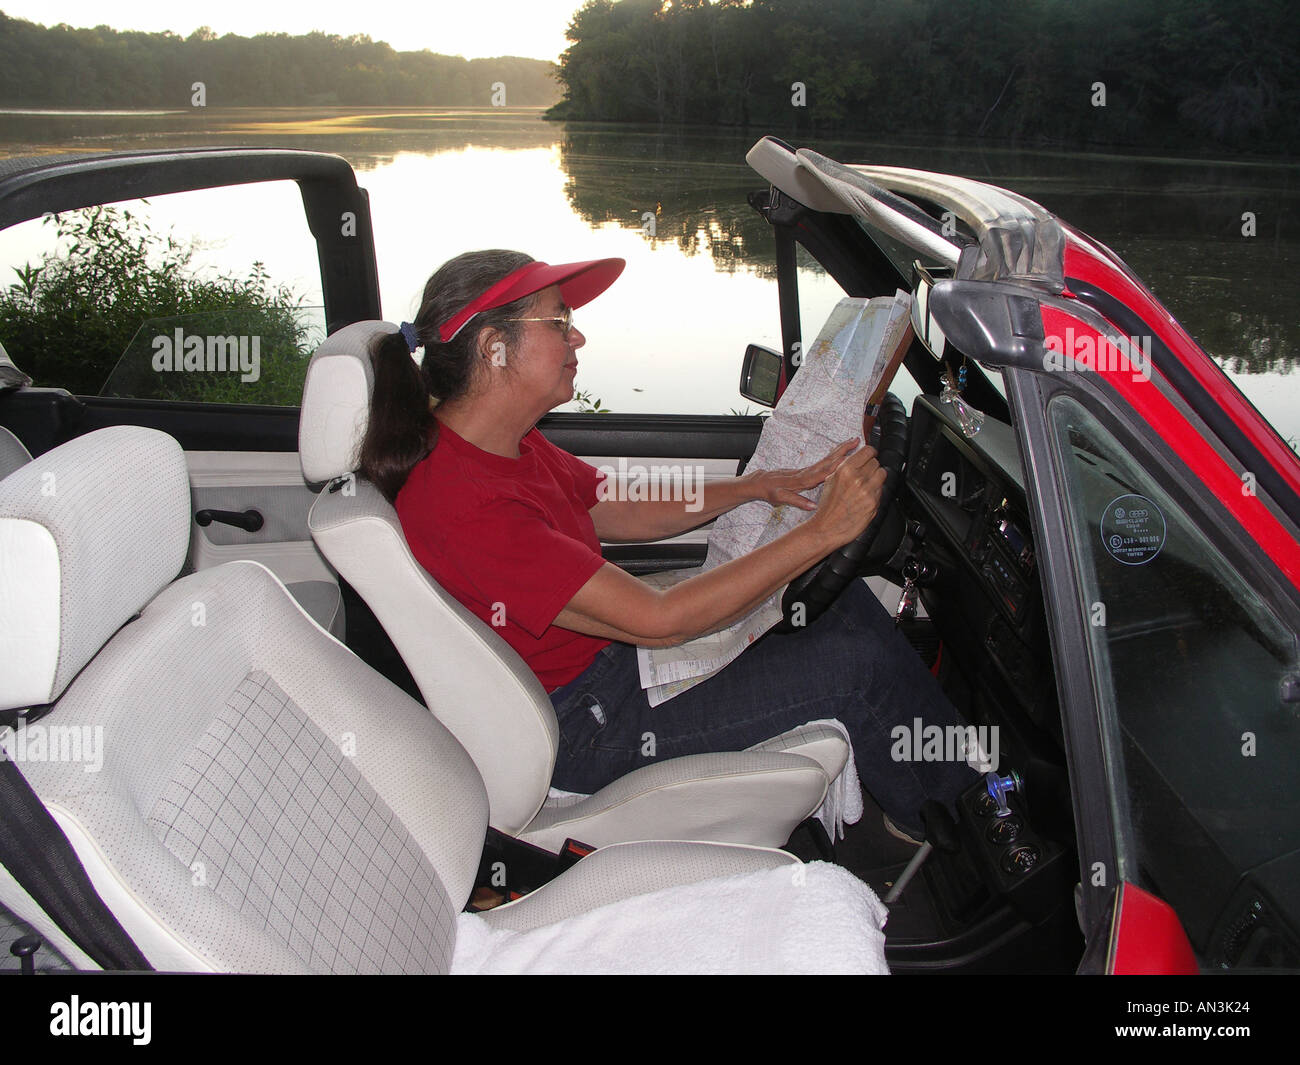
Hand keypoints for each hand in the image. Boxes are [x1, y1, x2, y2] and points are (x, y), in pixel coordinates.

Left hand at [743, 439, 860, 510]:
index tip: (850, 459)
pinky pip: (824, 461)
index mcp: (803, 479)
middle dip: (843, 450)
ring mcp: (807, 470)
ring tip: (853, 442)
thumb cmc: (769, 491)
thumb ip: (797, 501)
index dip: (837, 466)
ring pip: (827, 458)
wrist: (760, 482)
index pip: (823, 472)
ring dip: (840, 450)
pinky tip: (841, 452)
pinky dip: (834, 455)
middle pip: (828, 460)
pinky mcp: (807, 470)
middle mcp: (807, 472)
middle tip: (857, 441)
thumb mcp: (780, 498)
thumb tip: (813, 506)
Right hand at [807, 444, 886, 548]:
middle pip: (876, 462)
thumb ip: (845, 468)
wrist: (827, 527)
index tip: (870, 456)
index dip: (870, 453)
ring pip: (882, 474)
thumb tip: (858, 459)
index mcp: (845, 470)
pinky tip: (866, 497)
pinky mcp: (873, 502)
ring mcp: (867, 490)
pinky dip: (876, 492)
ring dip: (876, 478)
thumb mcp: (830, 480)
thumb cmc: (828, 506)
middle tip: (864, 475)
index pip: (868, 451)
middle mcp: (857, 478)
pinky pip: (882, 490)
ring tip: (867, 486)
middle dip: (871, 467)